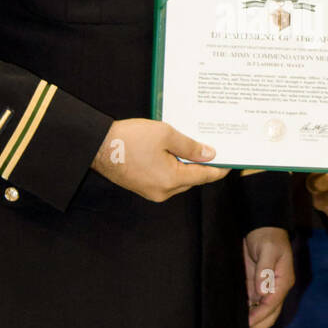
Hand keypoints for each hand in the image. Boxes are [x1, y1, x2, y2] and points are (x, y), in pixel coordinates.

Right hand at [91, 118, 229, 201]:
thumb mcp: (165, 135)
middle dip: (202, 165)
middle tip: (212, 148)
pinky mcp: (142, 188)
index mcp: (172, 180)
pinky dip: (171, 167)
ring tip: (191, 146)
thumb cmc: (129, 138)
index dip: (219, 168)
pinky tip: (172, 152)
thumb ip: (191, 146)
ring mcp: (151, 192)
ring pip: (178, 179)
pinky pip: (165, 179)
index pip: (204, 176)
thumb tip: (210, 155)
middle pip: (192, 179)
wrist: (97, 146)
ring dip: (185, 165)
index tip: (231, 163)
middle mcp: (163, 191)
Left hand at [243, 227, 293, 327]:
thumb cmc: (268, 236)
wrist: (262, 227)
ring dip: (253, 321)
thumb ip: (264, 270)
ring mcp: (266, 287)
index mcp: (283, 281)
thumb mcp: (268, 250)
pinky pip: (253, 302)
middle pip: (270, 312)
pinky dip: (247, 311)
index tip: (248, 323)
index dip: (260, 315)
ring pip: (262, 310)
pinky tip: (238, 319)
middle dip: (259, 325)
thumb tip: (262, 292)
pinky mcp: (256, 284)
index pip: (272, 303)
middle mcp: (276, 287)